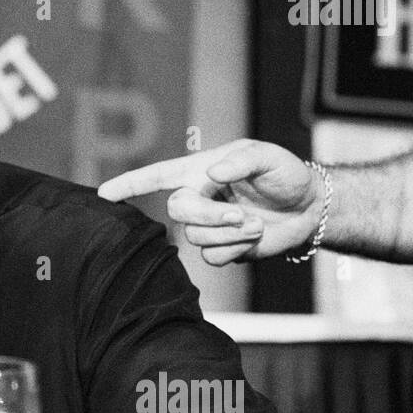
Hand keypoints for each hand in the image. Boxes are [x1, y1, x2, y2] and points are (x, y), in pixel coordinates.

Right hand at [97, 138, 321, 264]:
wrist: (308, 208)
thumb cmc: (285, 174)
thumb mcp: (268, 156)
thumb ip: (241, 161)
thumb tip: (212, 174)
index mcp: (200, 171)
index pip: (157, 176)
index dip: (128, 184)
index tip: (103, 194)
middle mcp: (198, 198)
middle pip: (177, 210)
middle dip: (209, 215)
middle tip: (241, 215)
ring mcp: (207, 225)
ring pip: (196, 236)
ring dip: (230, 233)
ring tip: (255, 223)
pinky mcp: (221, 248)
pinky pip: (212, 257)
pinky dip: (235, 248)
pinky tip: (252, 237)